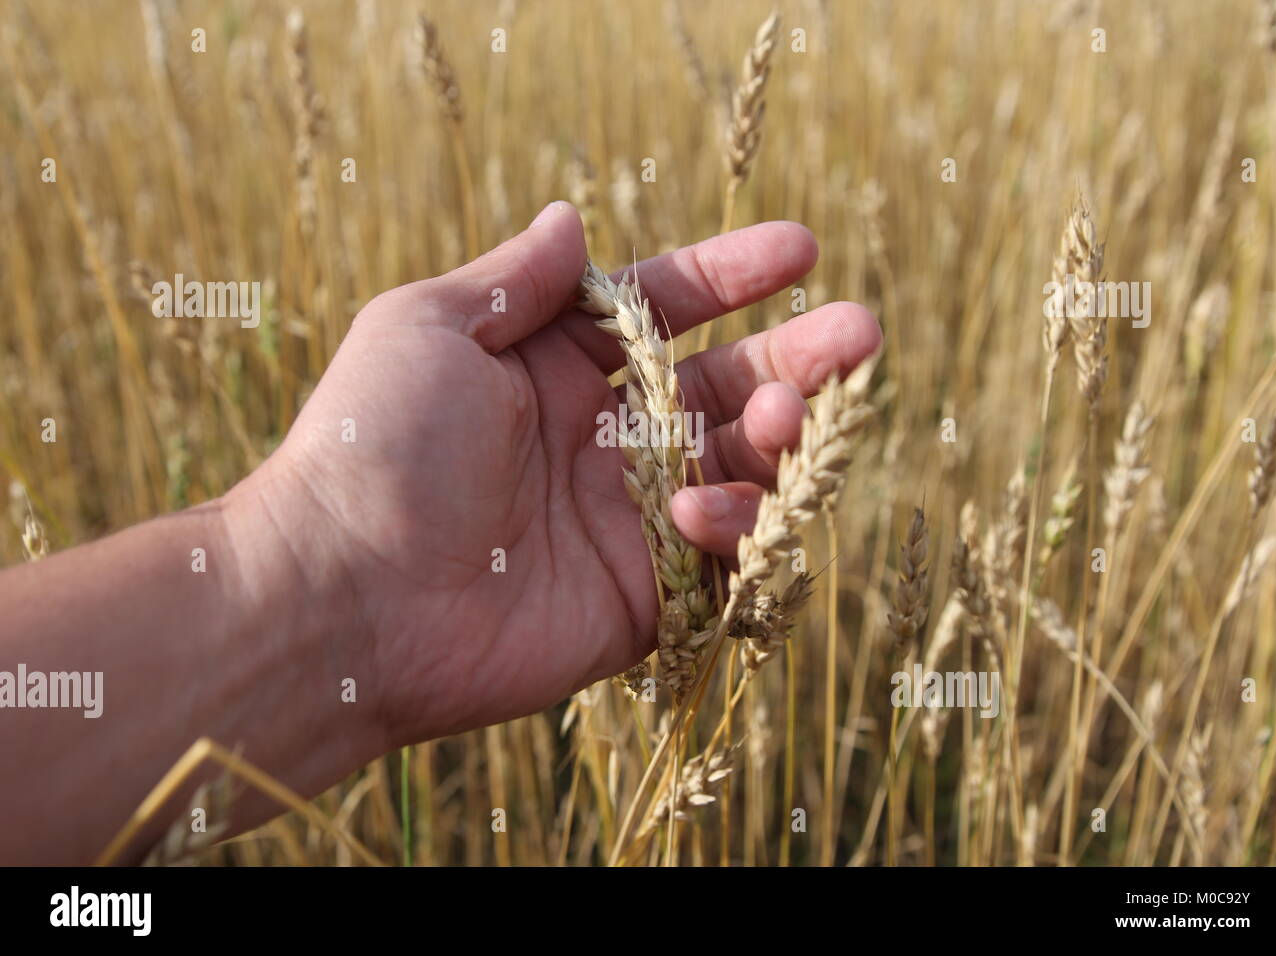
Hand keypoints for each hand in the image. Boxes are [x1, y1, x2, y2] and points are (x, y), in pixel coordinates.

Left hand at [238, 201, 880, 746]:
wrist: (348, 598)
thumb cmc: (377, 446)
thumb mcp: (429, 328)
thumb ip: (515, 281)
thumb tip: (570, 218)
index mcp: (553, 371)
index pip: (665, 313)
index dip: (732, 278)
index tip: (801, 251)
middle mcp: (599, 441)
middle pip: (726, 389)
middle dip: (798, 358)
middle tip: (859, 333)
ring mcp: (626, 520)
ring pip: (742, 469)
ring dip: (780, 436)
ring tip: (786, 414)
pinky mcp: (644, 597)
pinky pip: (726, 556)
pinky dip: (734, 524)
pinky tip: (695, 508)